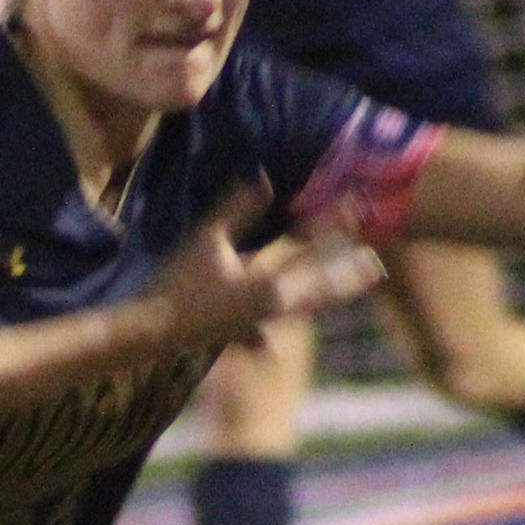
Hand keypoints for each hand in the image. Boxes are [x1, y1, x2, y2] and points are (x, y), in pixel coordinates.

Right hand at [149, 187, 385, 348]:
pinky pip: (261, 334)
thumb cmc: (177, 284)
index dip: (334, 225)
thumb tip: (266, 178)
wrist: (150, 333)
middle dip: (347, 277)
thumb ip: (238, 208)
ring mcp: (256, 326)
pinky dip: (268, 337)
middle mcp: (271, 310)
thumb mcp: (206, 238)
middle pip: (319, 291)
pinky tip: (272, 346)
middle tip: (374, 267)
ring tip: (339, 295)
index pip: (311, 250)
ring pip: (299, 312)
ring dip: (322, 299)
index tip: (359, 208)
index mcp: (269, 287)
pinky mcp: (236, 335)